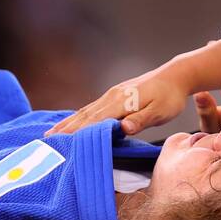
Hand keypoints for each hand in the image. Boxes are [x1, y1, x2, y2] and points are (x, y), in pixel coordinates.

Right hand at [45, 64, 187, 136]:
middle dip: (65, 129)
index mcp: (120, 102)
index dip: (76, 133)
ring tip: (51, 134)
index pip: (94, 121)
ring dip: (68, 123)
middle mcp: (112, 97)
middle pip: (84, 116)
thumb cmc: (170, 97)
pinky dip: (78, 117)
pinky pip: (92, 109)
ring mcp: (112, 96)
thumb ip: (141, 120)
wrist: (175, 76)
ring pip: (85, 112)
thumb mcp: (160, 112)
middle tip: (45, 142)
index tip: (60, 143)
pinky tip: (72, 122)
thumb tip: (123, 129)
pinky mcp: (115, 96)